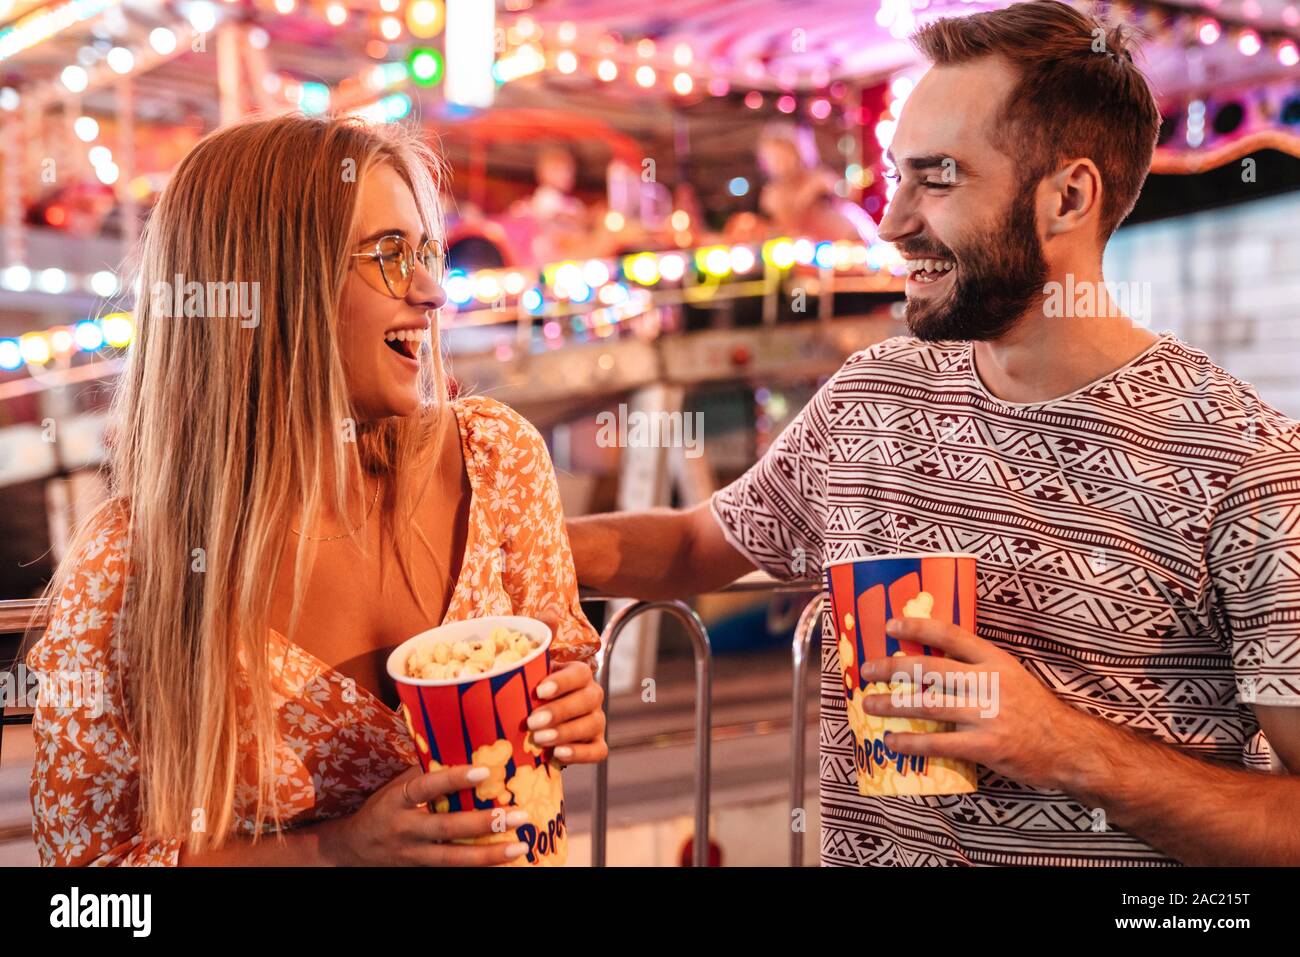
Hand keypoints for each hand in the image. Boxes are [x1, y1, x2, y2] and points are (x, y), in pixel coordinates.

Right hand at [326, 764, 530, 865]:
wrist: (352, 848)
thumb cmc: (383, 808)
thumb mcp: (396, 786)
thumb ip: (425, 773)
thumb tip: (464, 748)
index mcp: (398, 800)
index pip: (426, 786)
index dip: (454, 779)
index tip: (484, 771)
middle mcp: (405, 829)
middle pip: (447, 828)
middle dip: (484, 822)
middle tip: (518, 814)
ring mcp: (413, 854)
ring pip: (453, 858)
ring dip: (489, 853)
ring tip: (519, 846)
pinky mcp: (421, 870)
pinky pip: (452, 870)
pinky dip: (479, 866)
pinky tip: (504, 860)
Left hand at [527, 661, 607, 764]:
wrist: (540, 721)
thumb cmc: (532, 696)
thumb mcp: (530, 681)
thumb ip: (525, 678)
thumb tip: (502, 674)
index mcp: (580, 675)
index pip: (579, 674)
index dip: (562, 682)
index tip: (539, 692)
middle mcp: (593, 696)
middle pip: (587, 699)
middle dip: (559, 711)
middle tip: (533, 721)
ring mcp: (597, 721)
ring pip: (593, 724)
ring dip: (566, 732)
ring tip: (539, 739)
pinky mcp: (597, 744)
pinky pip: (597, 751)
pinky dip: (579, 753)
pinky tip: (558, 754)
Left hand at [858, 617, 1087, 790]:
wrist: (1070, 747)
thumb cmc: (1036, 711)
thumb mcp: (1013, 676)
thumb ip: (979, 668)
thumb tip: (933, 663)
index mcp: (995, 660)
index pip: (951, 635)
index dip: (918, 627)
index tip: (890, 624)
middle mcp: (988, 682)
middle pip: (930, 669)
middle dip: (892, 668)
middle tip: (867, 670)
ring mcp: (987, 714)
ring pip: (928, 704)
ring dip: (892, 705)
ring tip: (869, 705)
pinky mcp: (986, 745)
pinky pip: (939, 743)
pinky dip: (911, 743)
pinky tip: (892, 741)